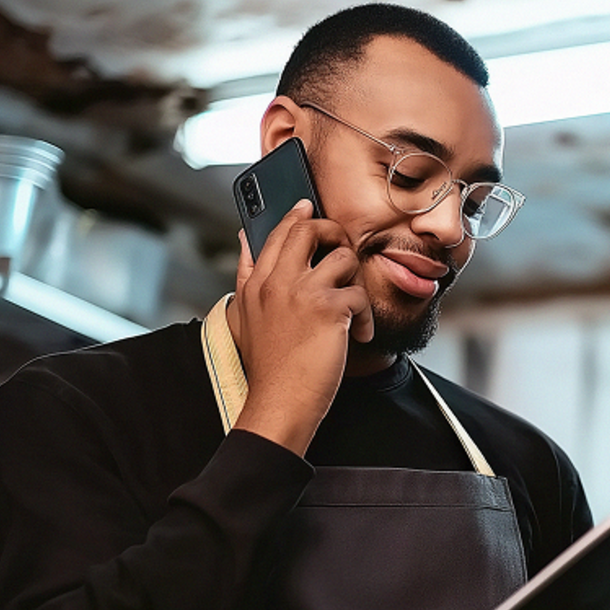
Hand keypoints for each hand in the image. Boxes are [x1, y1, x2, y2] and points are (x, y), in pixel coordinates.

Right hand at [229, 200, 373, 454]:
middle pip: (309, 229)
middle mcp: (276, 281)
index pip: (277, 233)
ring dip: (355, 281)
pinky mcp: (328, 309)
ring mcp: (301, 293)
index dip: (296, 216)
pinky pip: (359, 294)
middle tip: (344, 253)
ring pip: (343, 257)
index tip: (308, 206)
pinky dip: (366, 317)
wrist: (280, 403)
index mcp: (256, 283)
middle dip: (334, 233)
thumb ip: (247, 274)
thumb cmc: (270, 366)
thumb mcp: (246, 315)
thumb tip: (244, 236)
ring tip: (352, 308)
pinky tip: (359, 334)